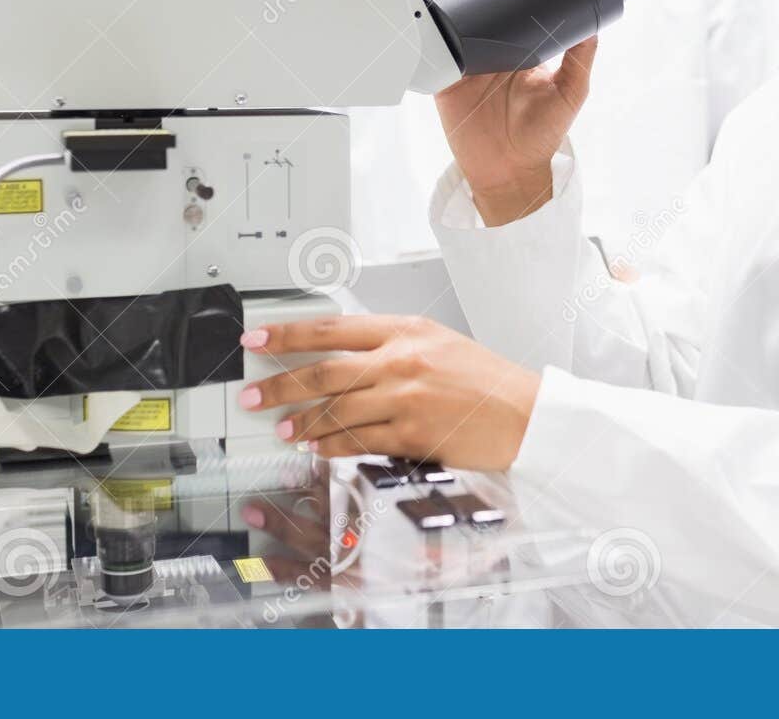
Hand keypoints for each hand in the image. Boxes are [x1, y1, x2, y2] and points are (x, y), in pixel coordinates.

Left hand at [237, 316, 539, 469]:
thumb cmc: (487, 382)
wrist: (526, 414)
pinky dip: (331, 447)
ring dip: (302, 422)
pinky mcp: (412, 433)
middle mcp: (402, 359)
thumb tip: (343, 358)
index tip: (257, 338)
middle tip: (252, 395)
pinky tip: (316, 450)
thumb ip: (392, 347)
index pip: (332, 328)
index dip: (287, 334)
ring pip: (336, 409)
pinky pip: (358, 441)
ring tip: (282, 429)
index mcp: (407, 330)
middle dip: (279, 385)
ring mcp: (406, 397)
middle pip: (323, 371)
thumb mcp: (439, 344)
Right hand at [432, 0, 596, 225]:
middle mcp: (494, 41)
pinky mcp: (444, 70)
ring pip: (456, 3)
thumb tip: (595, 21)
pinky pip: (433, 34)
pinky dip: (429, 8)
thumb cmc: (542, 134)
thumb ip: (580, 55)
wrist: (508, 171)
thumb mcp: (571, 89)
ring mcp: (466, 53)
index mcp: (523, 40)